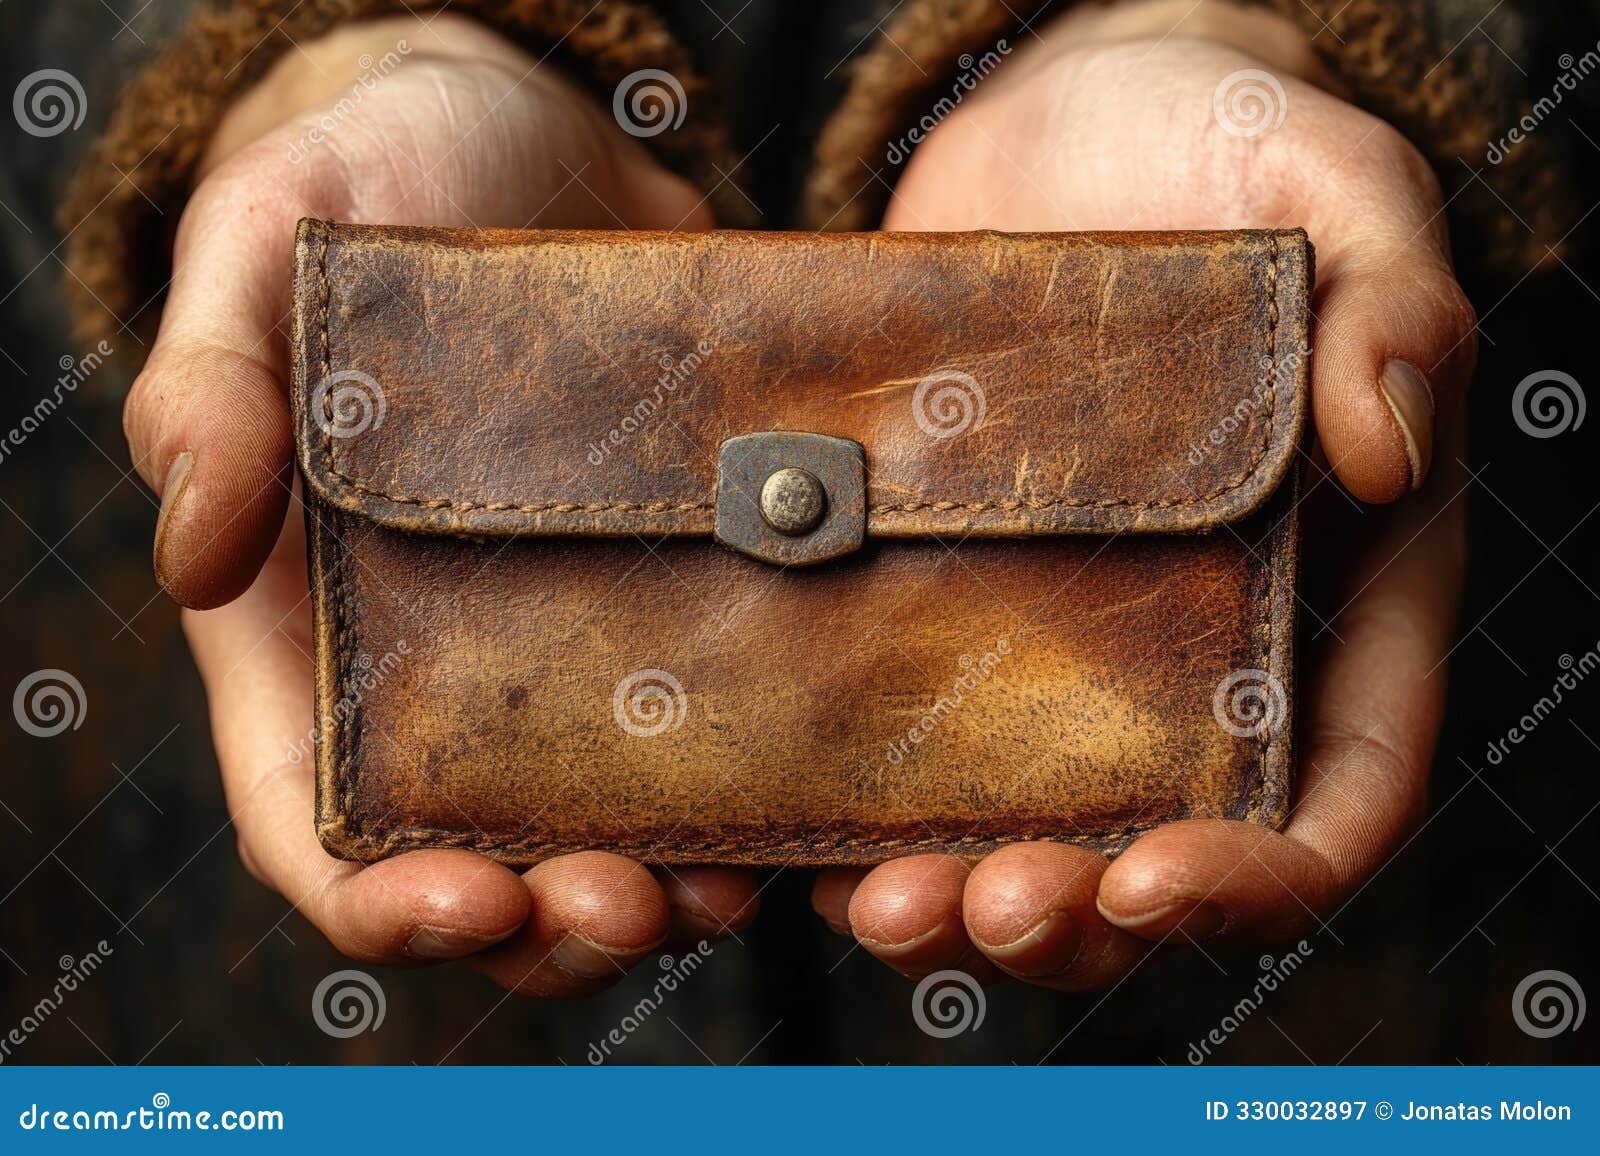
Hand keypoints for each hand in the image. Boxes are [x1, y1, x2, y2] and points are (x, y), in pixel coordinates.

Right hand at [128, 14, 755, 992]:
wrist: (533, 131)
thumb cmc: (374, 169)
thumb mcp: (266, 243)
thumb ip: (210, 385)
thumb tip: (187, 550)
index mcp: (309, 621)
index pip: (315, 816)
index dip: (380, 899)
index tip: (470, 908)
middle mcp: (437, 659)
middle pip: (477, 852)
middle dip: (551, 917)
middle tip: (639, 906)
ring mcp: (562, 632)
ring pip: (604, 816)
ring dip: (661, 878)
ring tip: (731, 882)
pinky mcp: (672, 586)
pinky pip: (712, 714)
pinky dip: (753, 777)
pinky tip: (811, 790)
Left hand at [812, 0, 1473, 987]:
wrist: (1057, 131)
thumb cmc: (1221, 151)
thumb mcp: (1334, 192)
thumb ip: (1393, 302)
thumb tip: (1387, 448)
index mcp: (1331, 597)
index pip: (1335, 792)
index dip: (1261, 877)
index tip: (1161, 878)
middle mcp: (1197, 651)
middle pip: (1160, 854)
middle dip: (1079, 918)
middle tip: (982, 910)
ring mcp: (1062, 640)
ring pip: (1025, 831)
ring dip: (958, 899)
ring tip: (882, 903)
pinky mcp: (946, 604)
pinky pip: (909, 745)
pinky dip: (858, 816)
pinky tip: (796, 834)